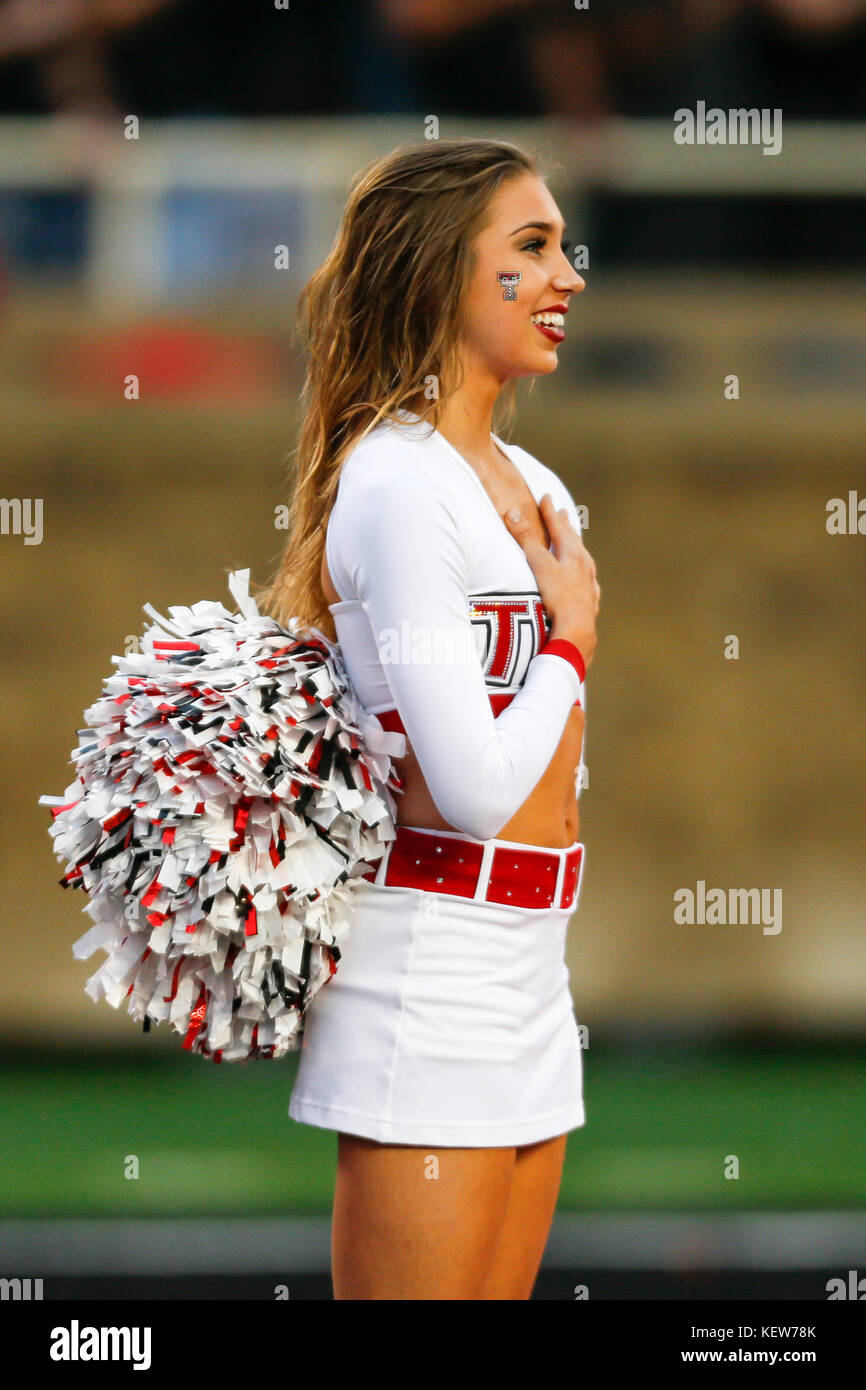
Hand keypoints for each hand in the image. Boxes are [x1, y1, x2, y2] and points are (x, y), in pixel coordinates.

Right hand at [503, 494, 599, 668]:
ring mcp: (589, 585)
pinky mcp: (589, 603)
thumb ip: (526, 539)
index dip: (550, 512)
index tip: (546, 497)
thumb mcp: (539, 565)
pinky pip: (589, 584)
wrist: (577, 630)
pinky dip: (584, 577)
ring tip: (575, 544)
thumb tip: (512, 512)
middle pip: (574, 541)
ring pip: (584, 561)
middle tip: (564, 513)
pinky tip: (586, 582)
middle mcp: (585, 567)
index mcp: (573, 554)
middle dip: (566, 526)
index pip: (559, 526)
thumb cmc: (558, 596)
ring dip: (577, 550)